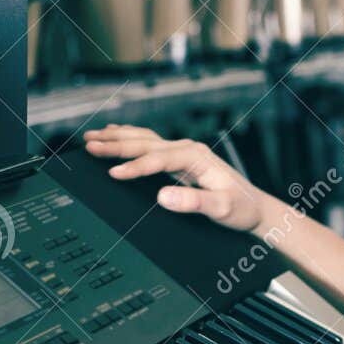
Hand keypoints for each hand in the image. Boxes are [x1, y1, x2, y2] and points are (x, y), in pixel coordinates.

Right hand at [83, 124, 261, 229]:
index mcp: (196, 157)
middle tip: (89, 145)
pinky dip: (129, 138)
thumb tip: (164, 196)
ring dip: (117, 138)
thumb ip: (194, 202)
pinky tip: (115, 134)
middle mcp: (187, 149)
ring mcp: (182, 153)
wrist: (255, 208)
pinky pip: (149, 144)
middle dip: (115, 144)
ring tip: (92, 137)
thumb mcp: (221, 209)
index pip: (157, 159)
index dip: (135, 166)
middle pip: (145, 143)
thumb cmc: (241, 208)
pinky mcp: (179, 159)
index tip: (114, 173)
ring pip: (144, 139)